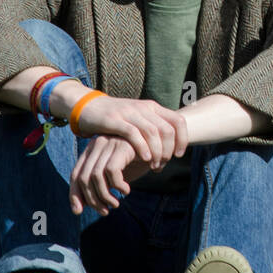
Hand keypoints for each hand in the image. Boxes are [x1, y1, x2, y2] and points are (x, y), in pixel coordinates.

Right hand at [68, 94, 187, 170]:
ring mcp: (129, 112)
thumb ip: (154, 128)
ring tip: (154, 166)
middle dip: (168, 150)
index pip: (178, 121)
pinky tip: (144, 159)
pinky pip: (133, 133)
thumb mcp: (139, 119)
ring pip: (152, 132)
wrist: (89, 106)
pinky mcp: (114, 120)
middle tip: (163, 164)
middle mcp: (144, 108)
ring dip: (157, 152)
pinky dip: (142, 147)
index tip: (179, 155)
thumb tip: (173, 145)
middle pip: (167, 130)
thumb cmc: (117, 119)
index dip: (183, 139)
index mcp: (153, 107)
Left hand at [68, 135, 153, 214]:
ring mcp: (109, 143)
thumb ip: (99, 186)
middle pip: (83, 177)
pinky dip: (118, 185)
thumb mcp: (116, 175)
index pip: (75, 174)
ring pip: (96, 176)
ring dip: (105, 196)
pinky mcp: (122, 146)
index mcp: (92, 150)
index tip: (78, 211)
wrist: (161, 146)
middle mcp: (97, 144)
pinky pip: (112, 171)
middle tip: (105, 211)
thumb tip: (78, 208)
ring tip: (116, 203)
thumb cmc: (137, 162)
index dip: (74, 194)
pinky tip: (126, 190)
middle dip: (92, 199)